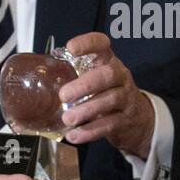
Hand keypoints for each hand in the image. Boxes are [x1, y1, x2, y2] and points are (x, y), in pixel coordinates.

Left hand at [57, 32, 154, 158]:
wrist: (139, 119)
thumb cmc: (109, 94)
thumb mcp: (97, 79)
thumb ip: (75, 74)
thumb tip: (40, 77)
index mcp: (108, 62)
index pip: (102, 45)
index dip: (88, 43)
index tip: (71, 48)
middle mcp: (120, 76)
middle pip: (107, 75)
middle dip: (85, 84)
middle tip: (64, 95)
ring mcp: (125, 98)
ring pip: (109, 100)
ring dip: (87, 110)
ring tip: (68, 118)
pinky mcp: (125, 120)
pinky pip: (109, 124)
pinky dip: (90, 131)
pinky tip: (75, 135)